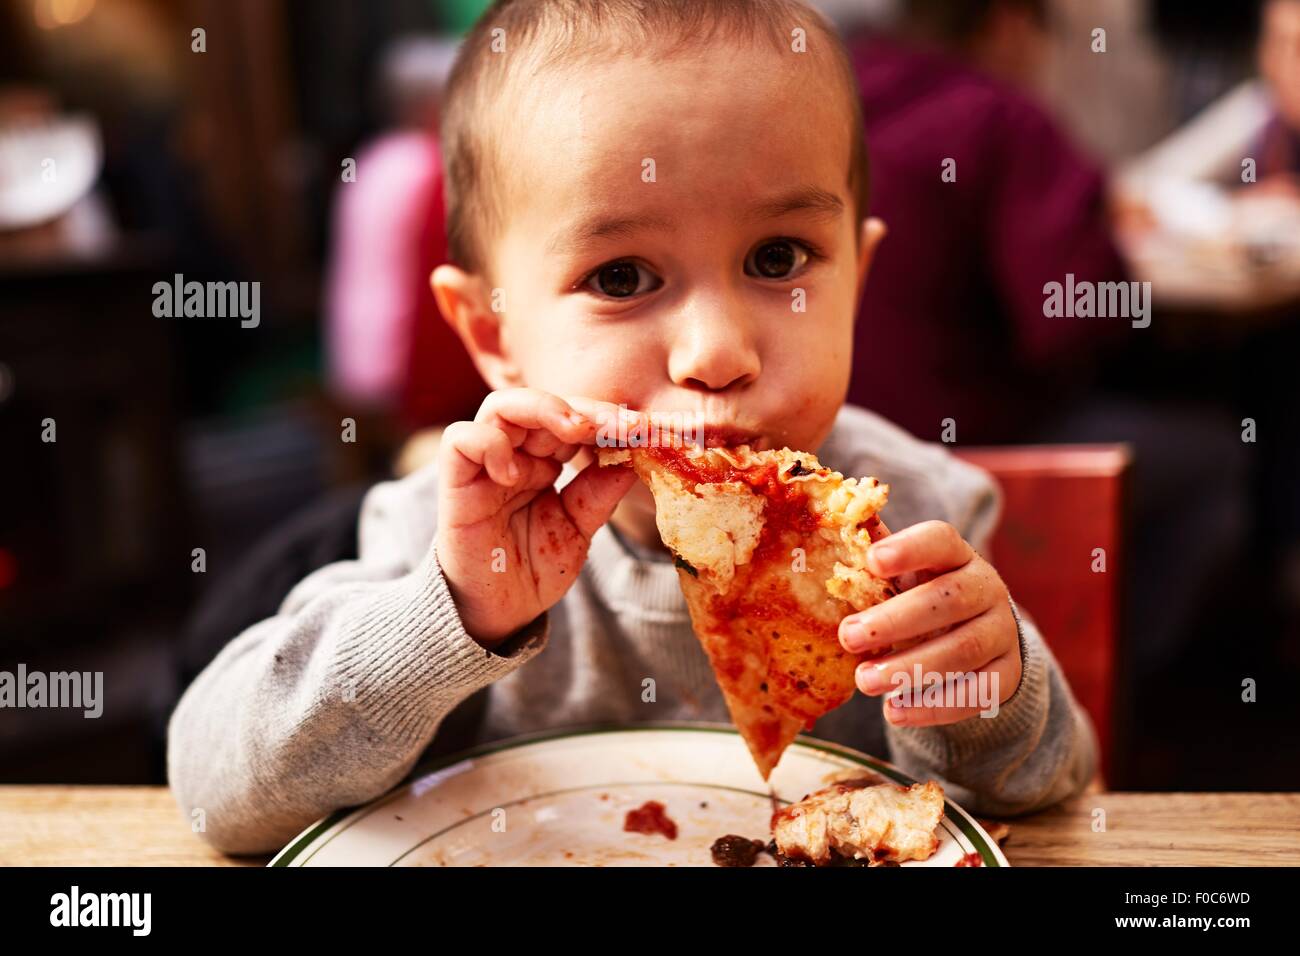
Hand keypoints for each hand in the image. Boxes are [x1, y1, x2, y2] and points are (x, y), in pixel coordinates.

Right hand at [434, 388, 637, 647]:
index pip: (571, 420)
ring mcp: (484, 466)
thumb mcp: (578, 529)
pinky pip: (461, 441)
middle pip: (539, 404)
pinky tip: (515, 474)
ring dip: (541, 409)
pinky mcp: (456, 484)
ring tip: (575, 431)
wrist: (499, 611)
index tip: (641, 429)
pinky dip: (489, 444)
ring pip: (500, 408)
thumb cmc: (533, 568)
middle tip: (614, 424)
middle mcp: (515, 455)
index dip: (604, 419)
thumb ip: (598, 494)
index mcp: (544, 461)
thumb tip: (632, 458)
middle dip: (581, 409)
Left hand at [836, 520, 1021, 726]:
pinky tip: (896, 711)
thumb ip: (876, 558)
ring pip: (963, 649)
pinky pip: (976, 692)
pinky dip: (934, 705)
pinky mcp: (1007, 674)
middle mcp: (987, 588)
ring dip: (911, 667)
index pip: (940, 540)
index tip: (871, 561)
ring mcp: (1002, 632)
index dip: (909, 549)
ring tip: (864, 681)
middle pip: (949, 599)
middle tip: (848, 637)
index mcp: (957, 555)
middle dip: (895, 620)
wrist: (982, 637)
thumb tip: (832, 527)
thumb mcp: (905, 576)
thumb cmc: (925, 596)